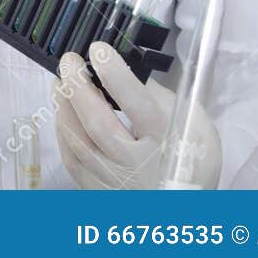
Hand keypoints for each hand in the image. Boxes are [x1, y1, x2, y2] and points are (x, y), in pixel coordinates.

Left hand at [54, 42, 218, 189]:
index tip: (99, 49)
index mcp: (167, 141)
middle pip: (99, 124)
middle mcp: (138, 164)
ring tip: (60, 82)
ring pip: (79, 143)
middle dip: (78, 87)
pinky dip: (63, 132)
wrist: (185, 208)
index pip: (138, 105)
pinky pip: (72, 161)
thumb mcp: (196, 127)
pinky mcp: (99, 191)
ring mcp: (115, 181)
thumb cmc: (190, 161)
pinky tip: (62, 113)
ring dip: (63, 107)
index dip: (115, 75)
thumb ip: (165, 100)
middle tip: (69, 60)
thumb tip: (131, 73)